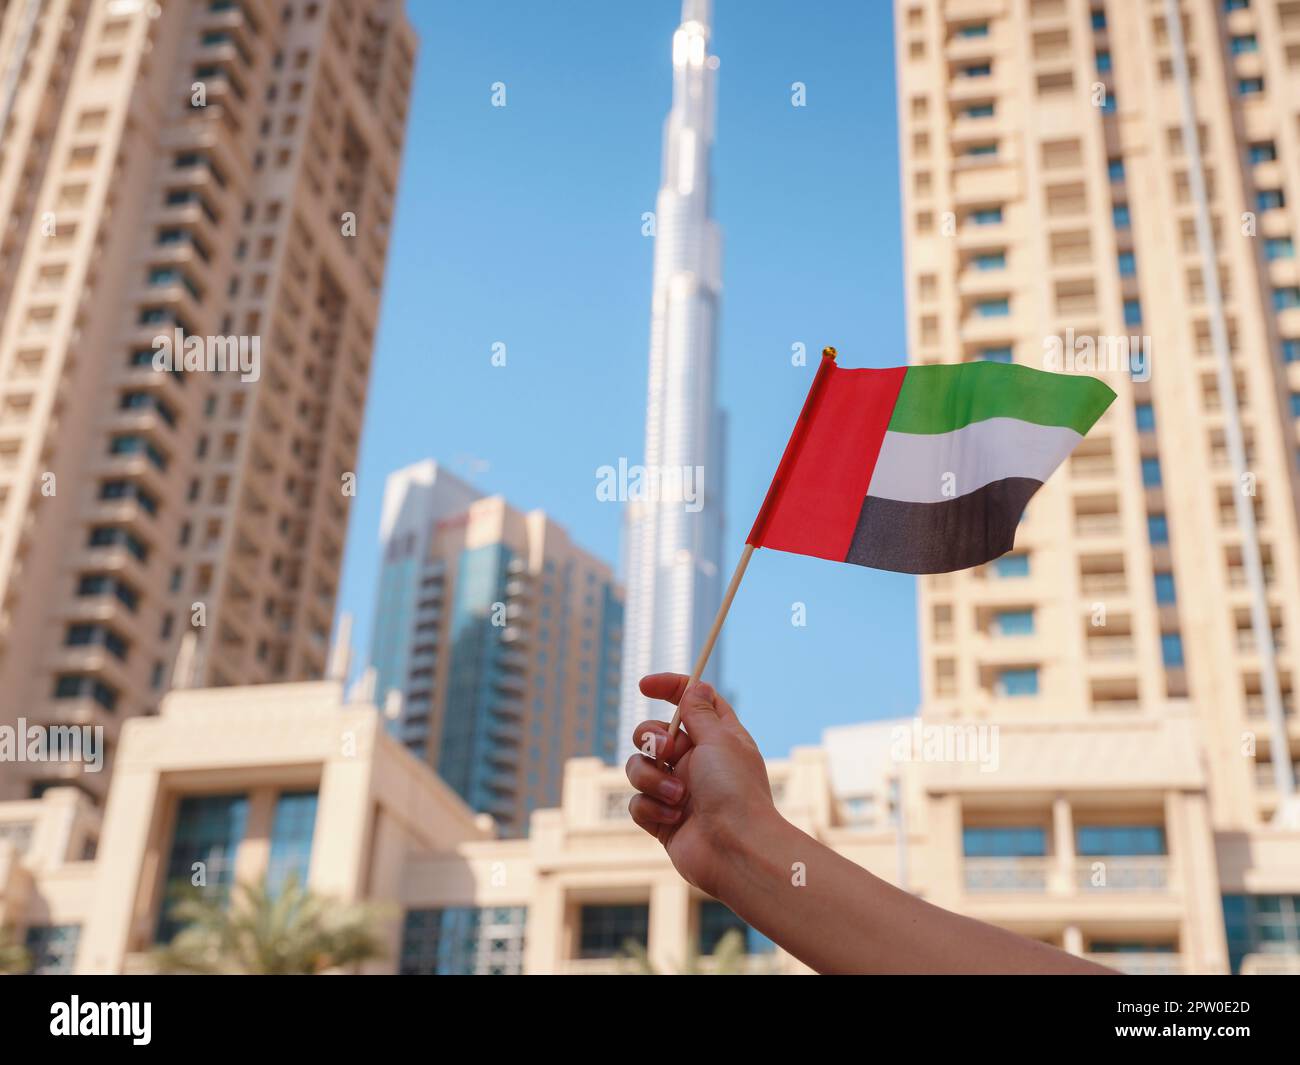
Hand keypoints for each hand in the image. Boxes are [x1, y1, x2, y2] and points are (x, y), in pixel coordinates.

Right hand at [626, 673, 777, 898]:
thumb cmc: (735, 792)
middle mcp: (695, 762)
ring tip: (677, 797)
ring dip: (653, 778)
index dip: (668, 688)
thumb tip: (695, 687)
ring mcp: (676, 790)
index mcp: (715, 738)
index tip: (645, 686)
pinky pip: (637, 802)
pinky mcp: (662, 819)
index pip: (689, 701)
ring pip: (639, 767)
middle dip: (650, 739)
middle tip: (667, 751)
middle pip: (652, 734)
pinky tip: (673, 819)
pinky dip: (651, 808)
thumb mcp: (720, 740)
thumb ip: (699, 713)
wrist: (736, 850)